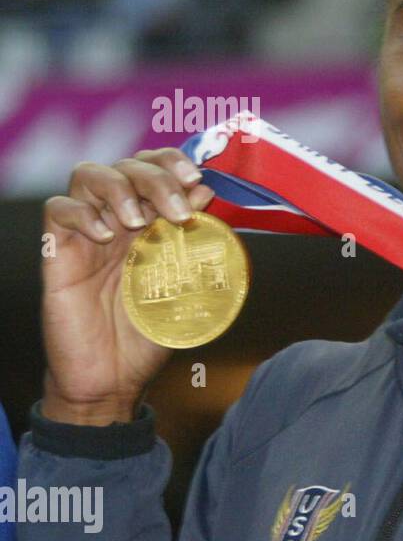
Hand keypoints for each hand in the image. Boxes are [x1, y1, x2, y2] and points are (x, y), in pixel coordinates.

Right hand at [40, 148, 214, 424]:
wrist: (114, 377)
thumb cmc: (149, 333)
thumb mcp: (188, 286)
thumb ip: (196, 242)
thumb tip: (206, 193)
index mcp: (152, 223)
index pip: (155, 167)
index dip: (173, 163)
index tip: (196, 180)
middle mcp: (118, 220)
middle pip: (127, 165)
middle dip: (156, 177)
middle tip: (177, 211)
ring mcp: (87, 233)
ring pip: (88, 174)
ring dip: (119, 187)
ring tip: (137, 221)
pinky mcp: (58, 252)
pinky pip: (58, 209)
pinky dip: (82, 213)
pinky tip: (105, 238)